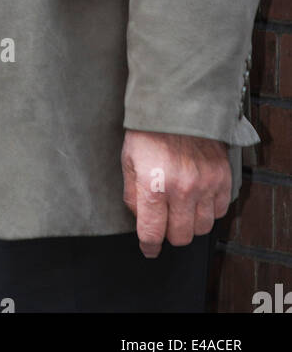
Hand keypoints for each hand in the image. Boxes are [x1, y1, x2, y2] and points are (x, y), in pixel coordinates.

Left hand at [121, 130, 230, 257]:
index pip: (152, 233)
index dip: (149, 246)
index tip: (149, 248)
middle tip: (165, 221)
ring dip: (191, 223)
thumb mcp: (128, 160)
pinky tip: (199, 198)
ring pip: (202, 227)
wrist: (177, 103)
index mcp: (154, 186)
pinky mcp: (222, 177)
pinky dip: (210, 210)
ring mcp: (205, 184)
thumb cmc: (149, 130)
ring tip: (182, 208)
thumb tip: (139, 217)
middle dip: (169, 233)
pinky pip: (220, 210)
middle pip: (180, 236)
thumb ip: (132, 193)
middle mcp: (182, 189)